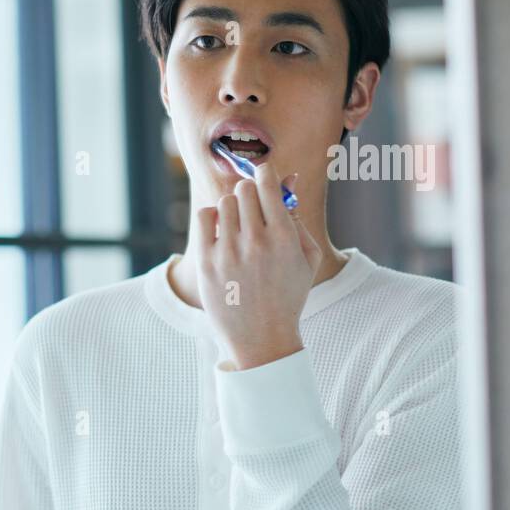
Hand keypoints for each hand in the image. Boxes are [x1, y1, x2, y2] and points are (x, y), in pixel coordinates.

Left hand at [191, 164, 321, 369]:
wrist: (261, 337)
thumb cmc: (287, 295)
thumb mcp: (306, 258)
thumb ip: (298, 219)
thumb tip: (287, 182)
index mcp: (283, 237)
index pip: (268, 184)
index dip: (265, 173)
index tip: (263, 174)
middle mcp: (255, 241)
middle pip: (244, 190)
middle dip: (250, 193)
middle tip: (252, 206)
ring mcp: (229, 252)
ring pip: (224, 203)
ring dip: (232, 208)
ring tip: (238, 225)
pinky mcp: (207, 262)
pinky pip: (203, 217)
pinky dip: (212, 217)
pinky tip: (220, 230)